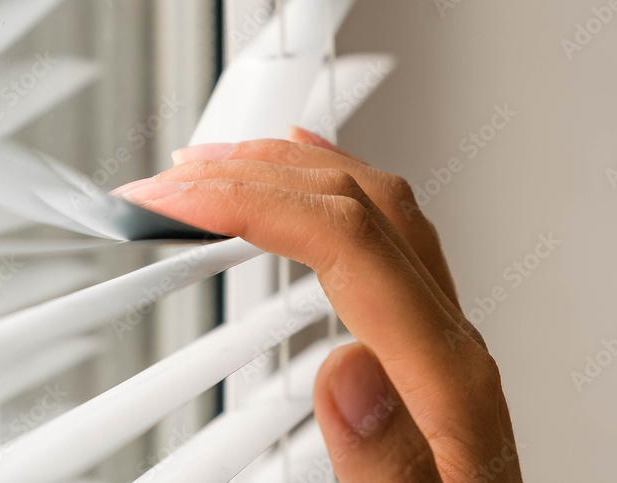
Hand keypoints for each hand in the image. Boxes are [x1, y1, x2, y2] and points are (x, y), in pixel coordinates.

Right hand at [114, 127, 521, 481]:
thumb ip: (390, 467)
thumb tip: (347, 375)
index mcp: (447, 378)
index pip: (348, 245)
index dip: (256, 204)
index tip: (183, 200)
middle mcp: (446, 338)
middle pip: (354, 206)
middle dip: (250, 176)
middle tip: (169, 183)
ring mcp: (437, 330)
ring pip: (370, 203)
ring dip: (281, 168)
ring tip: (212, 165)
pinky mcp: (422, 336)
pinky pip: (385, 227)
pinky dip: (329, 182)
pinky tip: (303, 171)